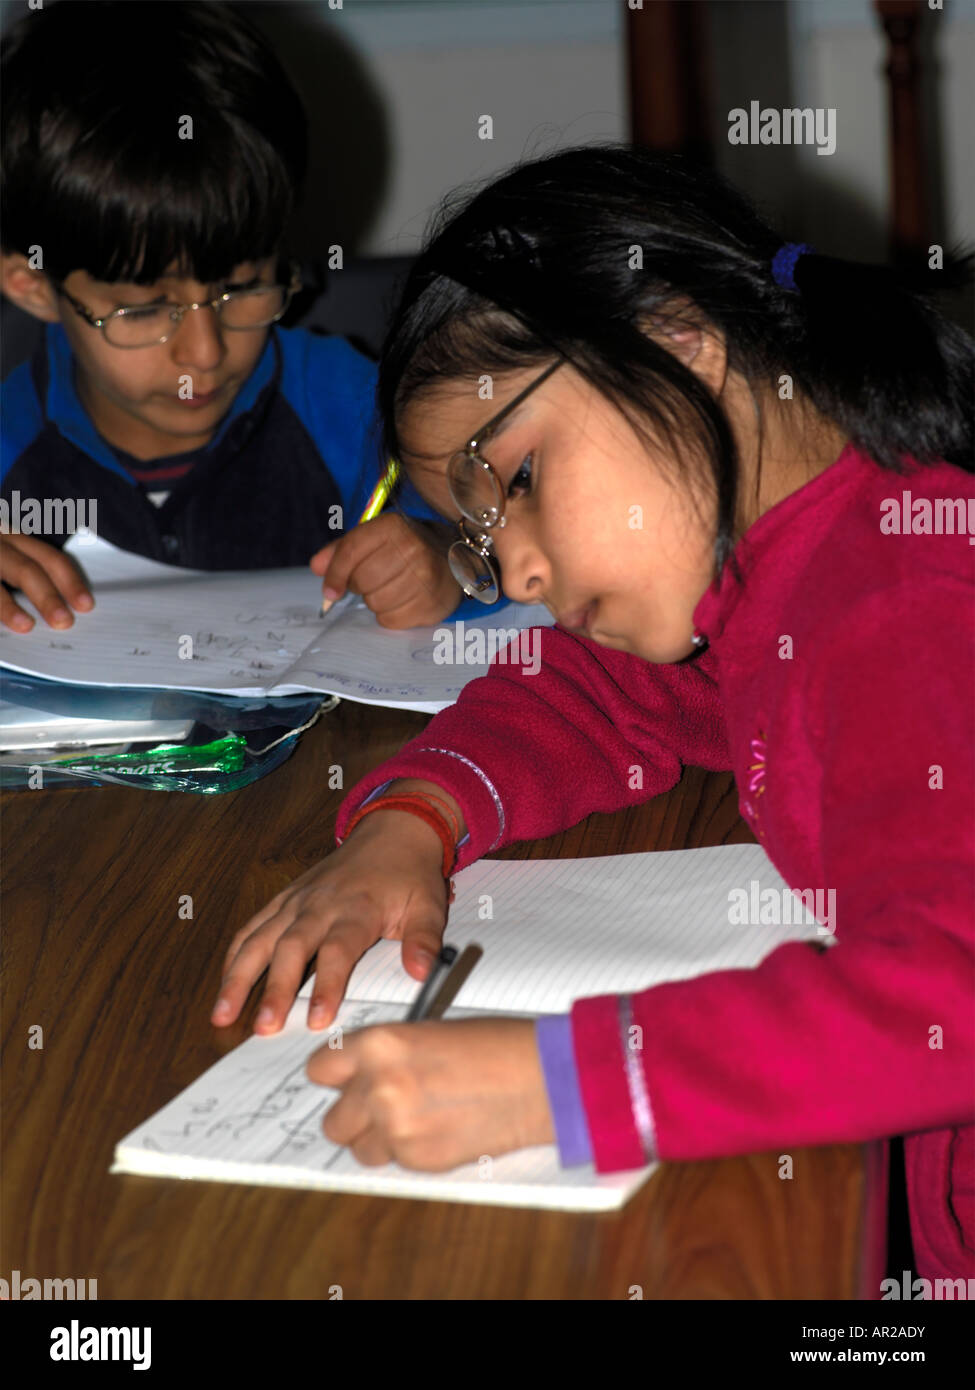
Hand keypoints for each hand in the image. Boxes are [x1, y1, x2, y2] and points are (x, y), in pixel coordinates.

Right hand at [0, 533, 93, 631]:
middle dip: (47, 597)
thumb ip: (27, 572)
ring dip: (10, 606)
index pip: (49, 558)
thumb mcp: (10, 555)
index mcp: (16, 538)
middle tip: (63, 621)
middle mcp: (0, 544)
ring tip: (25, 625)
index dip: (70, 581)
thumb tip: (58, 609)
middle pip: (27, 568)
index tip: (86, 605)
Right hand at [212, 808, 450, 1034]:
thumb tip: (423, 973)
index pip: (337, 952)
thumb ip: (424, 940)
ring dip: (238, 976)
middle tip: (263, 1028)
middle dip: (274, 989)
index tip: (317, 1020)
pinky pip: (252, 926)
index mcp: (356, 910)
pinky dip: (235, 954)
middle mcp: (319, 905)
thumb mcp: (428, 905)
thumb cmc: (409, 875)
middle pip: (290, 948)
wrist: (391, 832)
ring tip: (221, 1012)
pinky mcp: (284, 899)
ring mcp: (297, 901)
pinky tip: (224, 982)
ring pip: (260, 938)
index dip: (326, 986)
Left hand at [309, 513, 461, 628]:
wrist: (451, 558)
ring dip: (375, 601)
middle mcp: (412, 549)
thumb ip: (341, 551)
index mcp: (392, 527)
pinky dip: (390, 615)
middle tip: (371, 581)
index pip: (350, 552)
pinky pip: (391, 620)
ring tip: (390, 588)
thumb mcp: (373, 539)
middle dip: (358, 586)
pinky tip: (402, 601)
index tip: (330, 590)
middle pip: (361, 581)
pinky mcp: (432, 604)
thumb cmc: (404, 548)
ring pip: (375, 603)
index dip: (335, 574)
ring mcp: (425, 578)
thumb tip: (317, 567)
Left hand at [309, 1017, 554, 1169]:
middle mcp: (378, 1088)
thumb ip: (386, 1054)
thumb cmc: (493, 1045)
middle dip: (354, 1113)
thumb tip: (360, 1075)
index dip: (334, 1075)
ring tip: (413, 1117)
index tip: (344, 1079)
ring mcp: (397, 1129)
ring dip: (378, 1137)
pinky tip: (439, 1128)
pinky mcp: (419, 1160)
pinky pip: (394, 1162)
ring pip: (359, 1148)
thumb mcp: (427, 1031)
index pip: (319, 1069)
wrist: (540, 1077)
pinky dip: (409, 1150)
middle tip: (382, 1102)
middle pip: (332, 1120)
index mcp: (379, 1045)